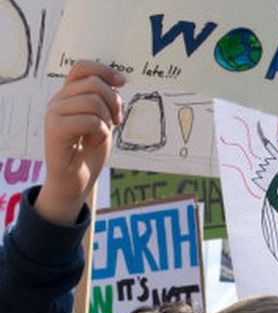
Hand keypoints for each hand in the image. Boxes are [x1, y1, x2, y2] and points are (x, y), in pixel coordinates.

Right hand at [37, 61, 123, 224]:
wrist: (75, 179)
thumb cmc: (89, 150)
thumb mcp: (102, 120)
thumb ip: (104, 100)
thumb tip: (119, 81)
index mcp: (68, 95)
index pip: (82, 67)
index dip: (104, 70)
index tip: (122, 83)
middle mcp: (58, 100)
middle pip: (94, 84)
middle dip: (114, 101)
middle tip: (117, 120)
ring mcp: (54, 114)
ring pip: (93, 101)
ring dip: (107, 120)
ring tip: (102, 133)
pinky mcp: (56, 129)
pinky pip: (90, 120)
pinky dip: (101, 132)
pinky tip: (94, 142)